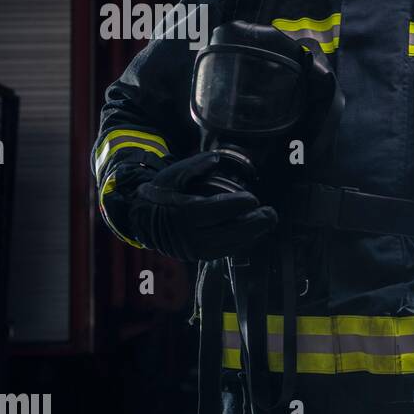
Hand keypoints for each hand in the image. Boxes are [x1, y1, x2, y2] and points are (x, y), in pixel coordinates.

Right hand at [126, 151, 277, 260]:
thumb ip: (195, 165)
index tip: (253, 199)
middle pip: (227, 232)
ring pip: (229, 245)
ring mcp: (193, 249)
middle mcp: (188, 235)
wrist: (142, 220)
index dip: (237, 206)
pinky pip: (224, 252)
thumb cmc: (161, 194)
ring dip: (252, 234)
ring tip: (267, 221)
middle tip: (271, 213)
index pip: (215, 211)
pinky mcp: (198, 256)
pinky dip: (241, 242)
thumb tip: (217, 157)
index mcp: (182, 213)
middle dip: (253, 224)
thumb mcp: (172, 175)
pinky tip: (254, 232)